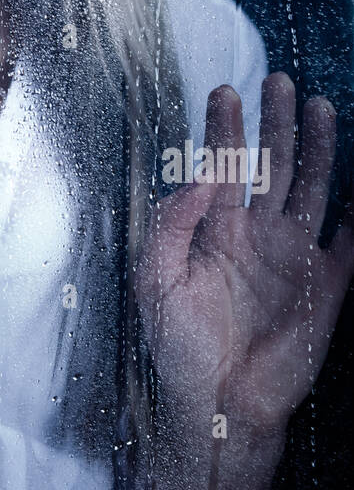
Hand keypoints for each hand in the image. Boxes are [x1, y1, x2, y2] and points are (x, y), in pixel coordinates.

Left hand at [137, 73, 353, 438]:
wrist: (220, 407)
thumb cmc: (178, 348)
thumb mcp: (155, 281)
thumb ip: (171, 224)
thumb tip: (200, 177)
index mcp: (213, 230)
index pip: (221, 166)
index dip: (223, 129)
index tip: (224, 91)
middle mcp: (255, 235)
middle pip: (270, 165)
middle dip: (274, 123)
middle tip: (278, 82)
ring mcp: (292, 257)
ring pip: (309, 188)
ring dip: (317, 149)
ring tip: (320, 107)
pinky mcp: (325, 285)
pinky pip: (350, 239)